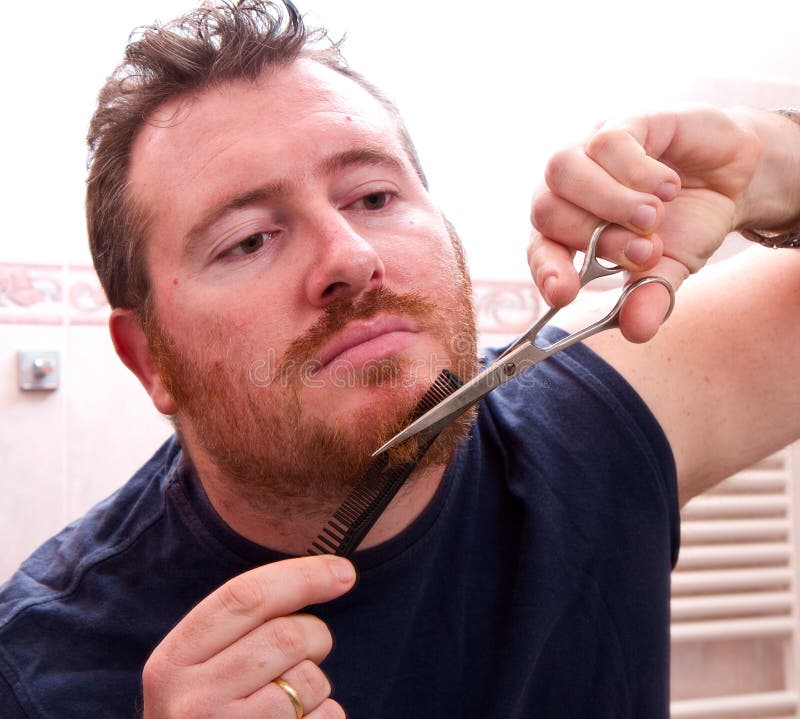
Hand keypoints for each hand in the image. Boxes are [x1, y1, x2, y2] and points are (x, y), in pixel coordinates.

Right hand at [142, 555, 355, 717]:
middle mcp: (193, 699)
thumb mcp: (201, 669)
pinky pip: (326, 717)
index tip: (344, 572)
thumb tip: (332, 575)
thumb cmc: (210, 714)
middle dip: (315, 635)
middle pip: (288, 634)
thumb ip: (243, 626)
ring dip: (317, 683)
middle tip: (308, 652)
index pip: (245, 597)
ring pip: (310, 679)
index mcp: (173, 661)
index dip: (302, 576)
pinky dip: (325, 715)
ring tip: (291, 700)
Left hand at [528, 106, 765, 341]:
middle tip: (644, 251)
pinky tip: (668, 187)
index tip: (565, 293)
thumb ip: (649, 297)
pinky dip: (639, 172)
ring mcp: (590, 152)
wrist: (732, 178)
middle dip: (594, 238)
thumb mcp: (671, 269)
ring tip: (653, 219)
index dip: (546, 270)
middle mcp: (568, 189)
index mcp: (569, 229)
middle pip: (544, 210)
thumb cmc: (686, 225)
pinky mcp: (622, 124)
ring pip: (563, 170)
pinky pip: (608, 143)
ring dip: (609, 203)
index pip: (539, 249)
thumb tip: (637, 331)